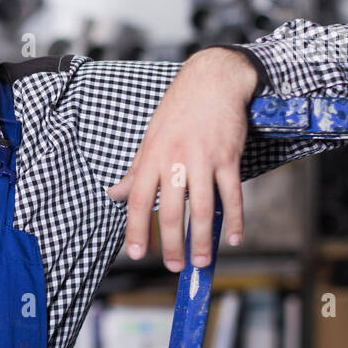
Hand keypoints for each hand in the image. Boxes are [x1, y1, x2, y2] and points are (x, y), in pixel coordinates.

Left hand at [104, 49, 256, 271]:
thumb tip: (114, 193)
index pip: (137, 200)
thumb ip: (135, 170)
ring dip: (202, 239)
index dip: (135, 229)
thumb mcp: (150, 138)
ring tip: (202, 260)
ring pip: (201, 208)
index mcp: (151, 157)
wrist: (212, 81)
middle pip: (169, 211)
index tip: (136, 253)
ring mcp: (202, 160)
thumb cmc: (179, 110)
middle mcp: (174, 161)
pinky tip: (234, 238)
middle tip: (175, 266)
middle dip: (171, 244)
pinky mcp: (228, 158)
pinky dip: (234, 219)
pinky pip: (231, 195)